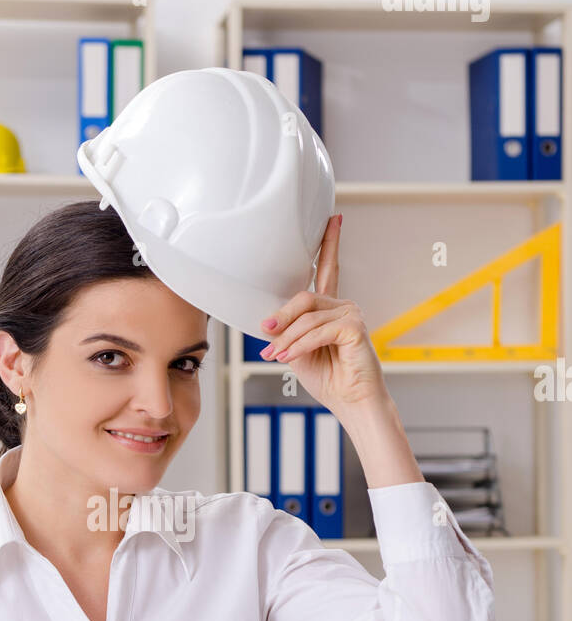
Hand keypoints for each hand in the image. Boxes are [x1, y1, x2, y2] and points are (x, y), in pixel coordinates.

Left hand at [258, 215, 386, 412]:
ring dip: (287, 339)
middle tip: (265, 333)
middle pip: (304, 297)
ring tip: (276, 357)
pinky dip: (300, 345)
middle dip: (282, 317)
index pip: (328, 269)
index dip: (330, 243)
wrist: (350, 402)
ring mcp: (352, 314)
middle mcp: (343, 306)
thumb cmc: (328, 379)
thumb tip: (268, 322)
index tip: (333, 218)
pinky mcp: (355, 327)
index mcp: (330, 309)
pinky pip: (318, 331)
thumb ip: (287, 332)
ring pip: (307, 318)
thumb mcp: (297, 351)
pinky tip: (290, 357)